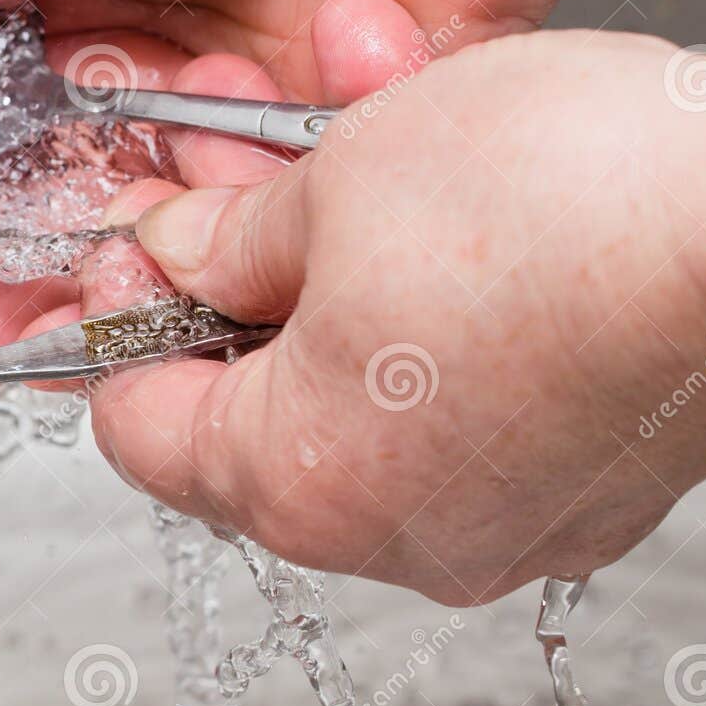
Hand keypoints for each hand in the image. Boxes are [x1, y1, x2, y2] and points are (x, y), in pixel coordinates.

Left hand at [91, 25, 705, 603]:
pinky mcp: (583, 487)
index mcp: (296, 482)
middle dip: (234, 287)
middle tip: (237, 191)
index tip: (137, 240)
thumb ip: (226, 238)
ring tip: (353, 169)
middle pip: (247, 416)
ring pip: (355, 400)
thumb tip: (178, 254)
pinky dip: (426, 323)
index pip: (135, 425)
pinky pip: (455, 407)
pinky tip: (447, 229)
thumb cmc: (567, 204)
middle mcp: (394, 535)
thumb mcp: (336, 181)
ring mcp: (500, 521)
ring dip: (333, 283)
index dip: (121, 317)